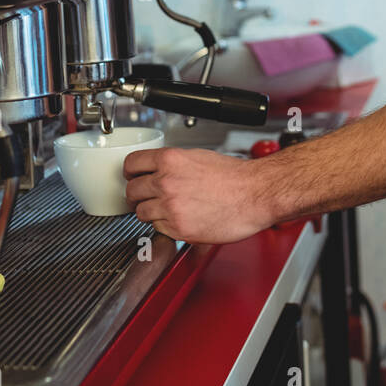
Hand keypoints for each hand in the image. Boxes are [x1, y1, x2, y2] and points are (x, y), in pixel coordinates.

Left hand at [124, 146, 271, 242]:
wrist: (255, 194)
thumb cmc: (234, 177)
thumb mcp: (198, 157)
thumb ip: (172, 164)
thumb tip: (157, 170)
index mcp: (170, 160)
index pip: (130, 165)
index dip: (131, 173)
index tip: (133, 177)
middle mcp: (166, 182)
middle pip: (131, 191)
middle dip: (138, 195)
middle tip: (148, 197)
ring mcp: (170, 206)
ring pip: (141, 212)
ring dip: (150, 212)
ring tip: (167, 209)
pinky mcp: (178, 228)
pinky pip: (158, 228)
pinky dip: (165, 226)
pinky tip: (179, 218)